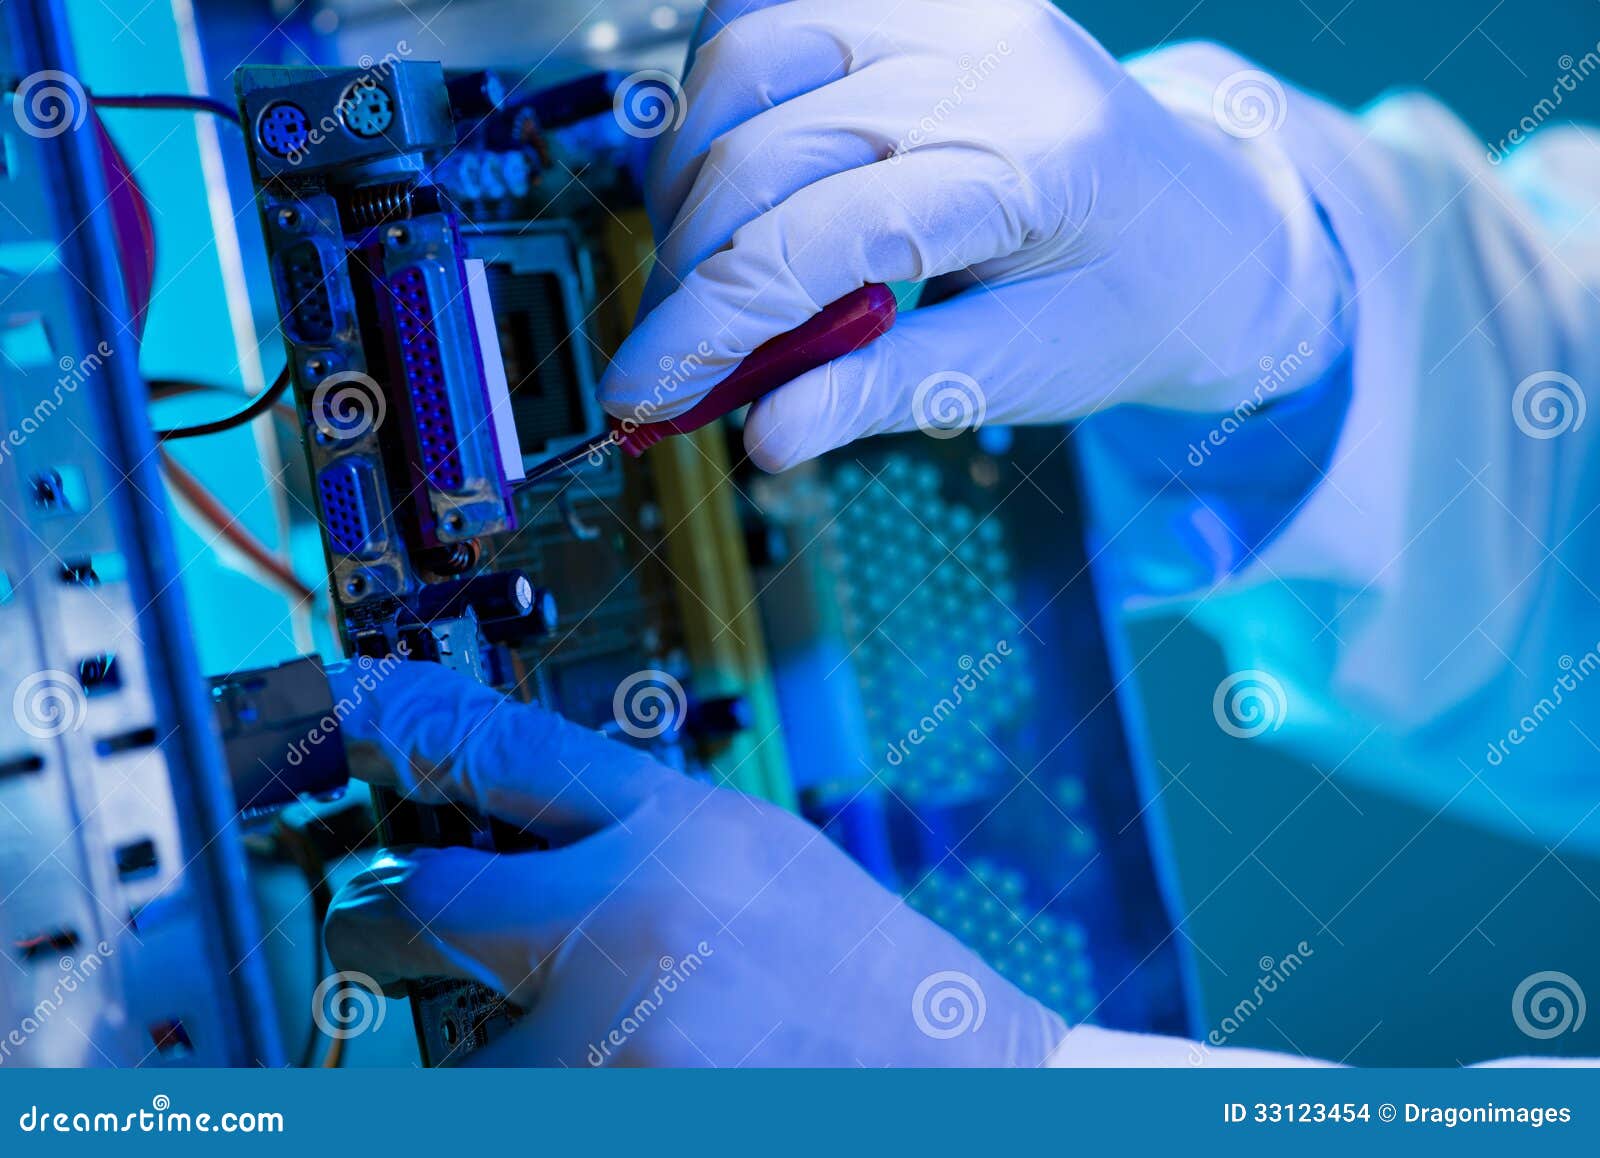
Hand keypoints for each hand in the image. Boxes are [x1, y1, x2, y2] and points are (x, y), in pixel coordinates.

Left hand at [323, 662, 1063, 1065]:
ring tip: (571, 1037)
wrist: (941, 1081)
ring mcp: (604, 1044)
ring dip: (471, 1041)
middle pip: (412, 905)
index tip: (332, 710)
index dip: (393, 721)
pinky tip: (602, 1074)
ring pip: (442, 1047)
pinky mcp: (596, 1117)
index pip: (496, 747)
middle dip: (382, 921)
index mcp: (671, 826)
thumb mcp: (744, 846)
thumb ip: (619, 827)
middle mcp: (625, 924)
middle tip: (389, 927)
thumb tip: (492, 820)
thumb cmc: (848, 964)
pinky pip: (492, 1104)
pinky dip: (518, 1089)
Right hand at [599, 0, 1345, 470]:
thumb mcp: (1027, 373)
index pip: (813, 242)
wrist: (1208, 225)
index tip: (642, 393)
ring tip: (698, 269)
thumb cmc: (1133, 301)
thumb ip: (891, 393)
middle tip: (670, 360)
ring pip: (741, 61)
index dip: (705, 328)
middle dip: (686, 274)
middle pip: (760, 154)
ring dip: (684, 174)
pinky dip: (716, 86)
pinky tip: (722, 164)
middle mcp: (986, 58)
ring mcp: (952, 8)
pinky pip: (771, 5)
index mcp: (1032, 165)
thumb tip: (766, 435)